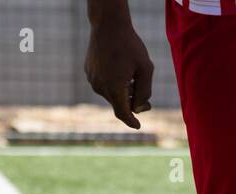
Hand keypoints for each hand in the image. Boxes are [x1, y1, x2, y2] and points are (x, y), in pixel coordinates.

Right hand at [85, 9, 153, 128]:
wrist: (108, 24)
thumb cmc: (130, 46)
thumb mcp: (146, 69)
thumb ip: (145, 92)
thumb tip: (138, 108)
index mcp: (114, 88)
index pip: (123, 113)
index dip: (131, 121)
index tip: (137, 126)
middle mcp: (100, 87)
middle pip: (119, 103)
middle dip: (132, 103)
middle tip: (146, 100)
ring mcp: (92, 79)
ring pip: (111, 94)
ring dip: (123, 92)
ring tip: (132, 77)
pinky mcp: (89, 72)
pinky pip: (104, 84)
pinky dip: (114, 83)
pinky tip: (120, 69)